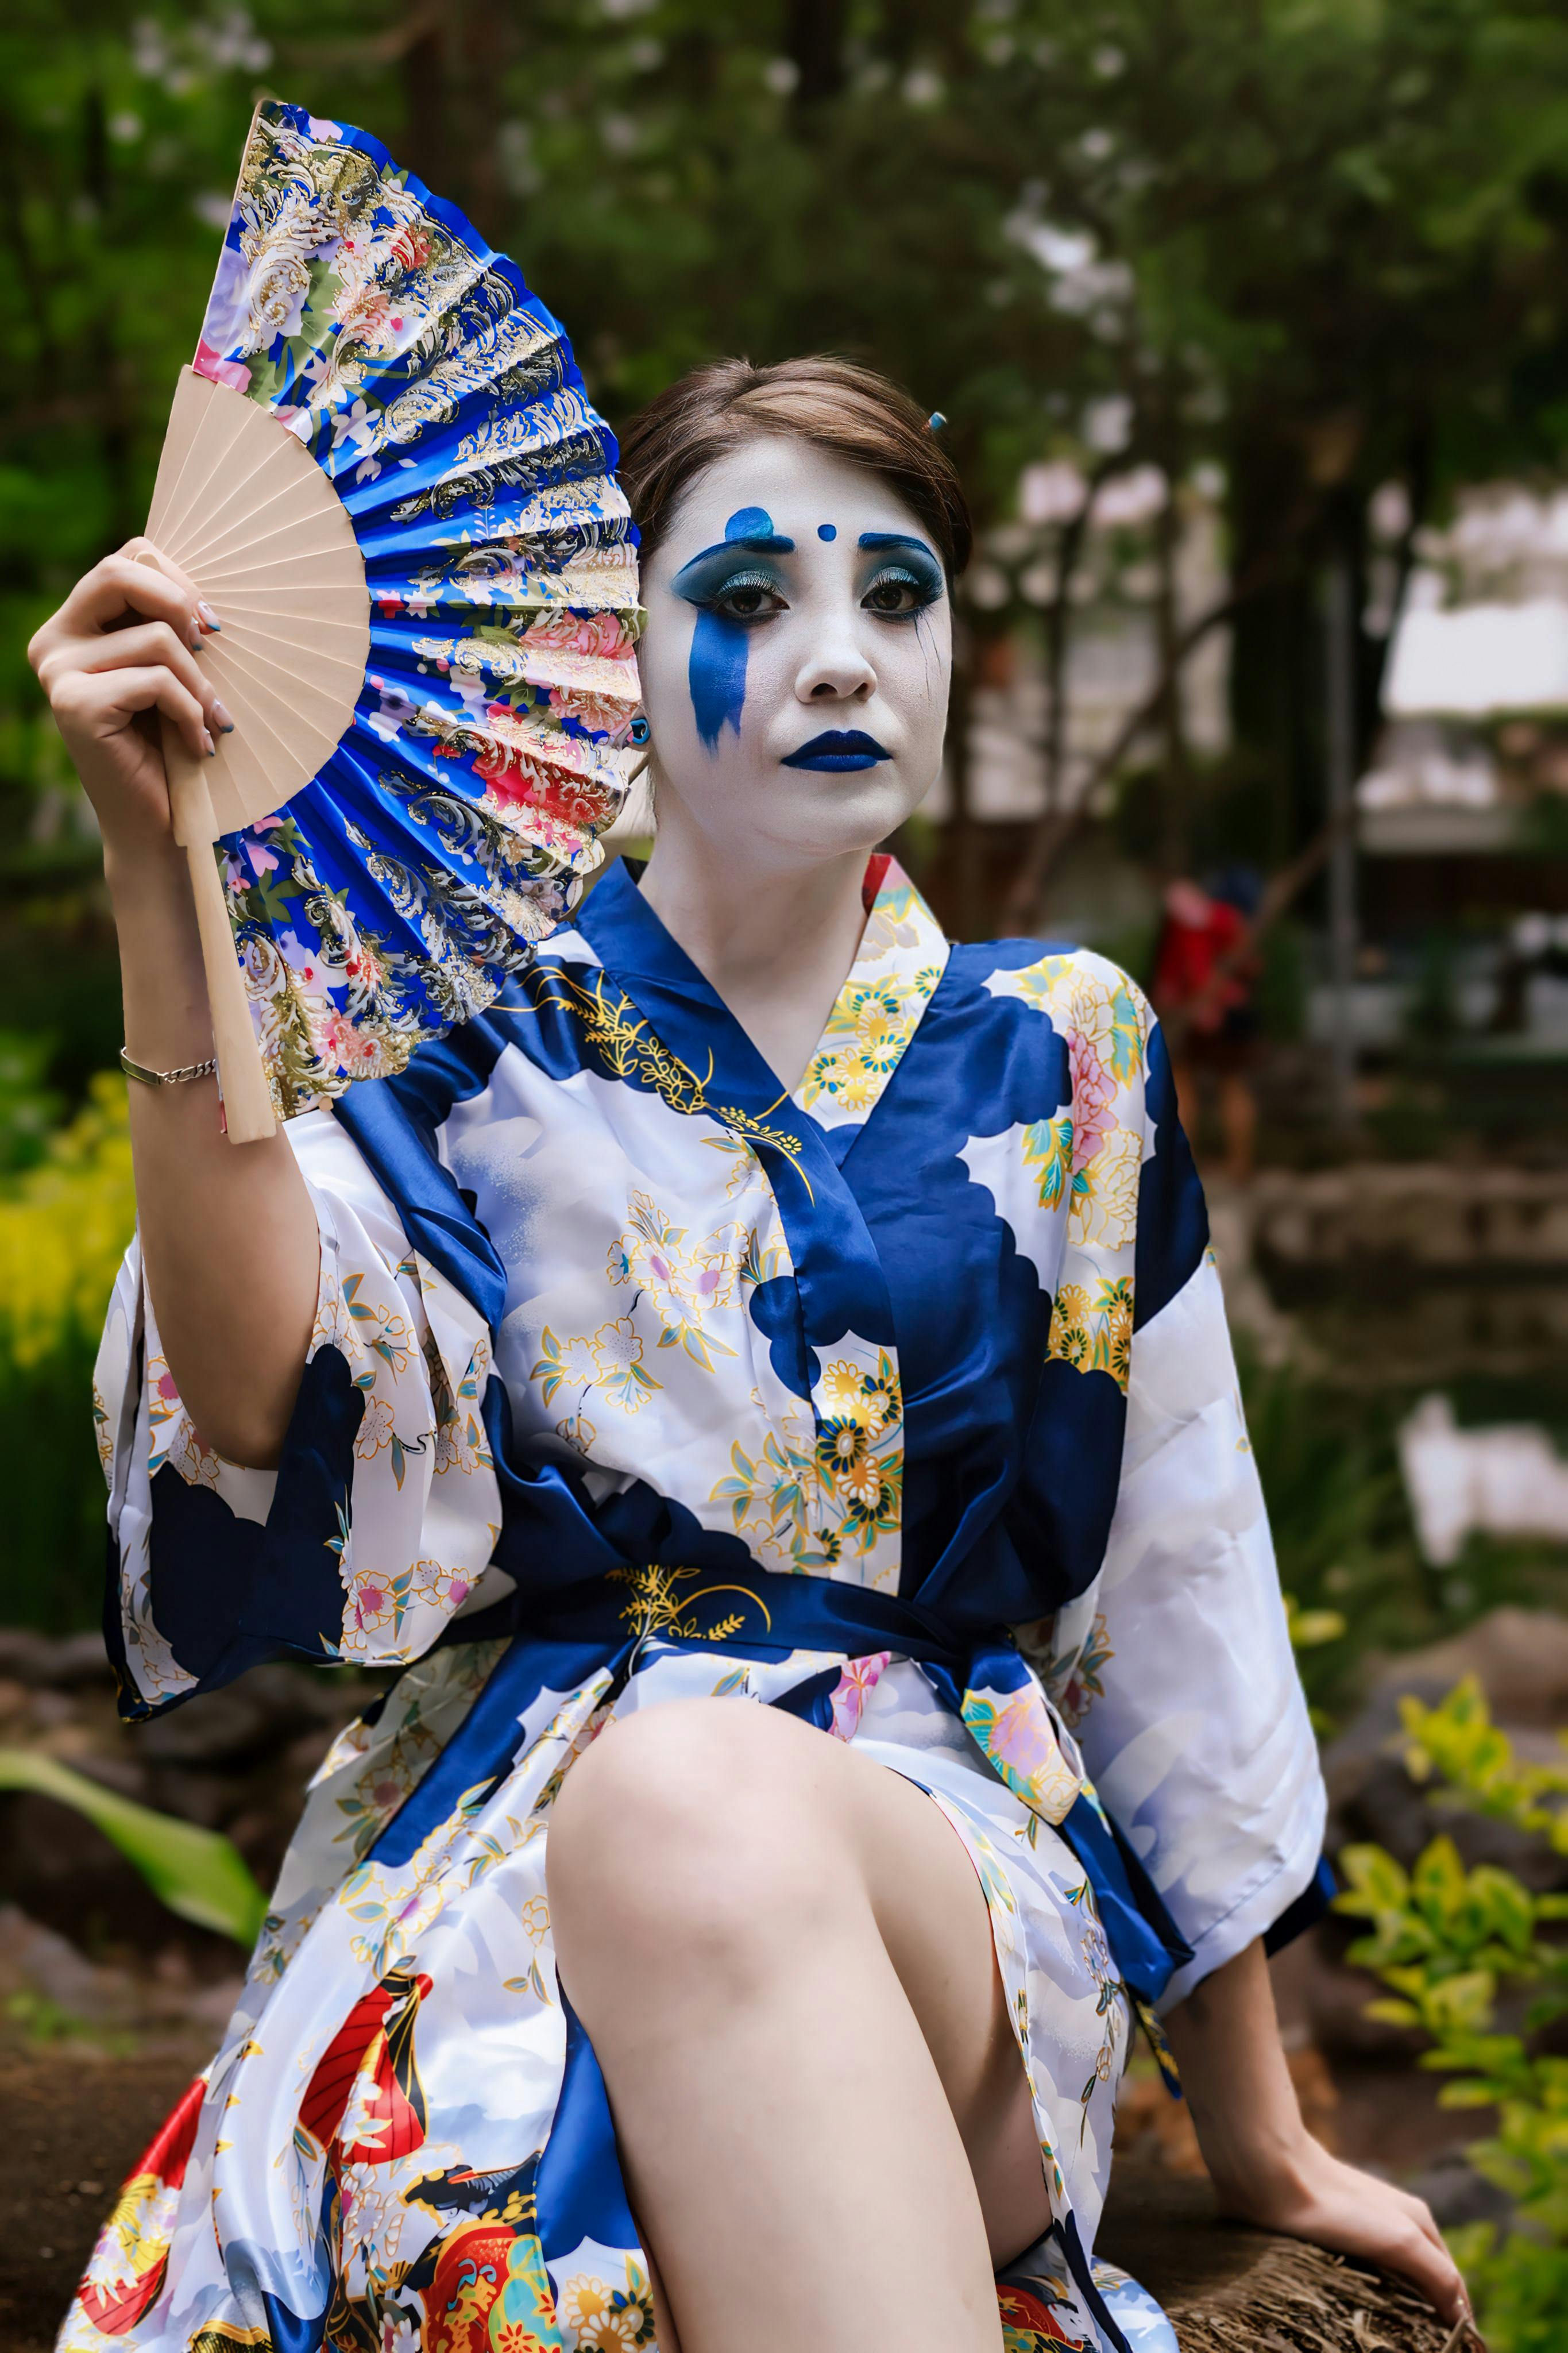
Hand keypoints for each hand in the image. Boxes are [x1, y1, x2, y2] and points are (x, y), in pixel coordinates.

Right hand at [27, 539, 230, 869]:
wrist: (157, 823)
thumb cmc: (172, 742)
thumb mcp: (173, 670)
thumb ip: (170, 622)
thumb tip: (202, 589)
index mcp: (75, 624)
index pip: (125, 558)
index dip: (176, 578)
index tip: (211, 624)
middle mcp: (53, 641)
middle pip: (120, 572)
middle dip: (180, 603)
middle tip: (212, 646)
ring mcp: (58, 672)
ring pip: (154, 637)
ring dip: (199, 683)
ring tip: (211, 721)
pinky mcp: (75, 704)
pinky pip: (156, 681)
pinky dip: (191, 713)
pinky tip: (198, 746)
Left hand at [1213, 2133, 1475, 2339]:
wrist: (1272, 2176)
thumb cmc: (1341, 2206)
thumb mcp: (1402, 2240)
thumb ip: (1439, 2276)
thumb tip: (1462, 2319)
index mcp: (1417, 2223)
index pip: (1452, 2285)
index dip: (1460, 2321)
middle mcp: (1391, 2227)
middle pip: (1421, 2285)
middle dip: (1430, 2321)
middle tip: (1426, 2350)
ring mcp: (1357, 2235)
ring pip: (1387, 2287)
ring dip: (1395, 2317)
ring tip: (1396, 2345)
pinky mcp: (1324, 2243)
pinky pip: (1355, 2284)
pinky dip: (1365, 2307)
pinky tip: (1357, 2325)